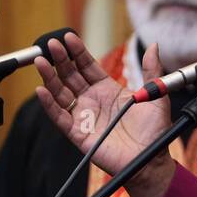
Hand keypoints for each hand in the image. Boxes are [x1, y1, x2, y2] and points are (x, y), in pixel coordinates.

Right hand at [33, 32, 173, 186]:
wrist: (151, 159)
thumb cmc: (154, 131)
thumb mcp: (156, 95)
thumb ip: (152, 70)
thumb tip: (154, 46)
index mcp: (108, 89)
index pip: (87, 65)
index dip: (77, 51)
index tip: (68, 37)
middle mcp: (92, 100)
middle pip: (70, 75)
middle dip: (60, 59)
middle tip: (52, 44)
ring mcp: (83, 116)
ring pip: (60, 93)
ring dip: (49, 77)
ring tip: (40, 61)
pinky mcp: (78, 133)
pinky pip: (59, 117)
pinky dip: (49, 104)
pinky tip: (42, 90)